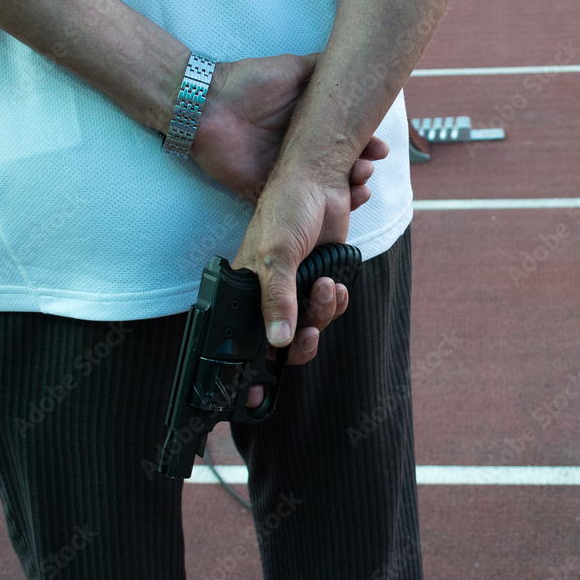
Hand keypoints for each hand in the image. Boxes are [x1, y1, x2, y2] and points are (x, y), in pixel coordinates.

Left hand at [190, 53, 387, 207]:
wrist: (208, 105)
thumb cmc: (249, 82)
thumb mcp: (294, 69)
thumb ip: (323, 69)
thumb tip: (354, 64)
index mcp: (311, 129)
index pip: (346, 142)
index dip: (366, 147)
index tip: (380, 149)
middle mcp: (302, 153)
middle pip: (340, 169)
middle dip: (361, 171)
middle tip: (367, 169)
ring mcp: (286, 175)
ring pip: (324, 192)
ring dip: (347, 193)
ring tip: (359, 189)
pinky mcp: (266, 192)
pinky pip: (295, 209)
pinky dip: (317, 213)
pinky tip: (335, 208)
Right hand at [233, 139, 364, 406]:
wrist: (322, 180)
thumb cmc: (287, 209)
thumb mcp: (276, 255)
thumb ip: (277, 300)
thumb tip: (279, 341)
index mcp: (245, 288)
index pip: (243, 340)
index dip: (249, 371)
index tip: (254, 398)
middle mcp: (267, 292)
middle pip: (282, 342)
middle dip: (301, 341)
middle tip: (310, 335)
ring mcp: (295, 287)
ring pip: (310, 324)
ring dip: (323, 312)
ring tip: (327, 285)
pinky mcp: (319, 276)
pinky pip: (329, 306)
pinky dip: (336, 300)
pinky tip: (337, 282)